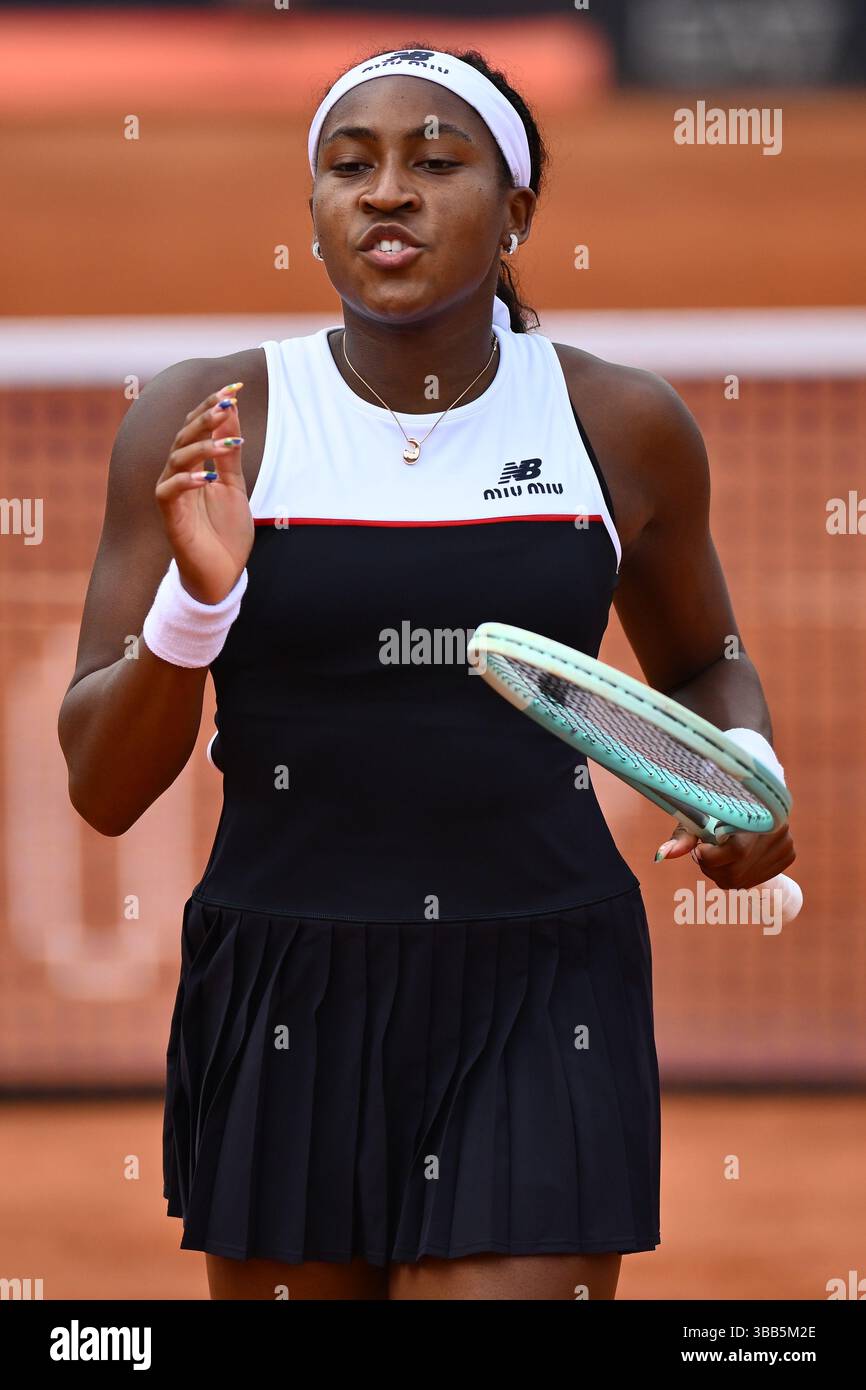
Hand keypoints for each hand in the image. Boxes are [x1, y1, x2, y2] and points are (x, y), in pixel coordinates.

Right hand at [155, 381, 254, 603]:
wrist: (222, 576)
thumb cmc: (225, 532)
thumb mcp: (234, 485)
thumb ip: (229, 452)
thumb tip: (232, 410)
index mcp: (193, 465)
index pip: (197, 427)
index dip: (212, 405)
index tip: (236, 387)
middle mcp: (177, 476)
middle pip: (183, 436)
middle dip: (205, 418)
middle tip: (228, 403)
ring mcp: (172, 496)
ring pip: (175, 459)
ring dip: (201, 447)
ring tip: (227, 442)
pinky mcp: (169, 519)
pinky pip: (169, 492)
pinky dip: (187, 482)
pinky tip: (207, 477)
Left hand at [654, 821, 795, 890]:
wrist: (747, 800)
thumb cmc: (715, 807)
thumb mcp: (696, 816)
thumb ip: (682, 837)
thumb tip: (661, 856)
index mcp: (757, 811)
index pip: (735, 851)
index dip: (711, 856)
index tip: (699, 848)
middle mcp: (778, 828)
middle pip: (737, 871)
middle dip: (713, 867)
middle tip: (704, 852)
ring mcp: (786, 843)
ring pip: (744, 879)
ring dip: (724, 872)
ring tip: (719, 853)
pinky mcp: (789, 855)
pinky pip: (754, 879)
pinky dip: (739, 873)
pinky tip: (736, 857)